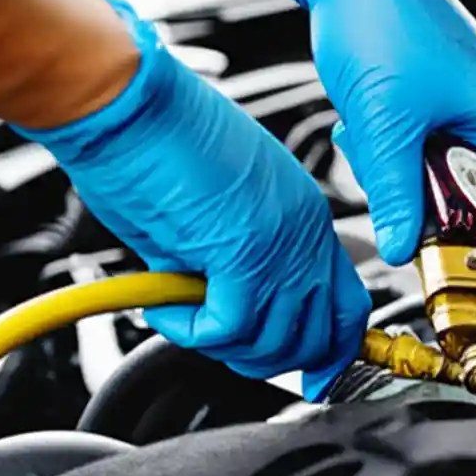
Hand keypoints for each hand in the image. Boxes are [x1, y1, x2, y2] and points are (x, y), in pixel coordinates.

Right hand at [13, 0, 369, 398]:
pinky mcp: (243, 255)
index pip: (346, 304)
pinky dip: (189, 331)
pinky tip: (163, 305)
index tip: (312, 374)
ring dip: (222, 346)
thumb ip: (230, 262)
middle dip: (271, 360)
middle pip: (318, 335)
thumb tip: (217, 305)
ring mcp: (280, 245)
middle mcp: (304, 232)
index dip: (329, 350)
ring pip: (274, 342)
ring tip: (182, 316)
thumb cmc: (157, 137)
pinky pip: (227, 329)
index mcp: (304, 216)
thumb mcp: (216, 209)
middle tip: (220, 348)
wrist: (129, 101)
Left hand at [286, 0, 475, 265]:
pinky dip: (395, 144)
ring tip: (372, 143)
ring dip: (404, 169)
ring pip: (444, 166)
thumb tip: (401, 248)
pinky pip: (426, 139)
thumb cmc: (377, 18)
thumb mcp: (384, 124)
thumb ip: (395, 194)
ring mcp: (468, 94)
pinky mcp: (439, 87)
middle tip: (394, 192)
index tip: (458, 258)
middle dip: (431, 198)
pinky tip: (368, 126)